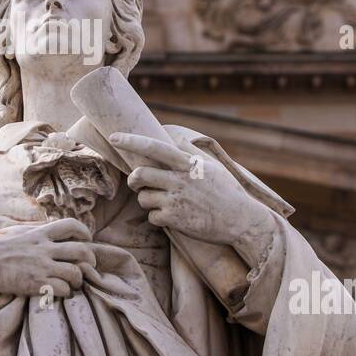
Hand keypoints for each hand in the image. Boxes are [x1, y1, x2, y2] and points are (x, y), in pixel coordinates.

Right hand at [0, 218, 94, 300]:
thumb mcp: (17, 231)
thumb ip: (36, 231)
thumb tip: (49, 229)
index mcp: (39, 233)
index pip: (72, 225)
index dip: (85, 232)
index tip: (87, 240)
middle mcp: (44, 248)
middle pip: (81, 251)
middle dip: (90, 261)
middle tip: (87, 267)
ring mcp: (41, 267)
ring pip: (76, 273)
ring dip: (79, 280)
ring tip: (74, 284)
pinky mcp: (36, 284)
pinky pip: (63, 289)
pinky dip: (67, 292)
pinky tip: (61, 293)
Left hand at [110, 132, 267, 250]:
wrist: (241, 220)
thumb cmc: (227, 191)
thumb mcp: (211, 166)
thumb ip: (189, 152)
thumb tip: (175, 136)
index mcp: (186, 164)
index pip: (154, 147)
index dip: (131, 141)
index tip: (114, 138)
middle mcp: (179, 180)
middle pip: (140, 175)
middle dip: (134, 180)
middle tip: (138, 183)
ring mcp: (176, 200)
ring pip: (143, 198)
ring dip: (147, 201)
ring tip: (163, 203)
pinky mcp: (175, 220)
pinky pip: (152, 217)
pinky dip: (158, 218)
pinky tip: (172, 218)